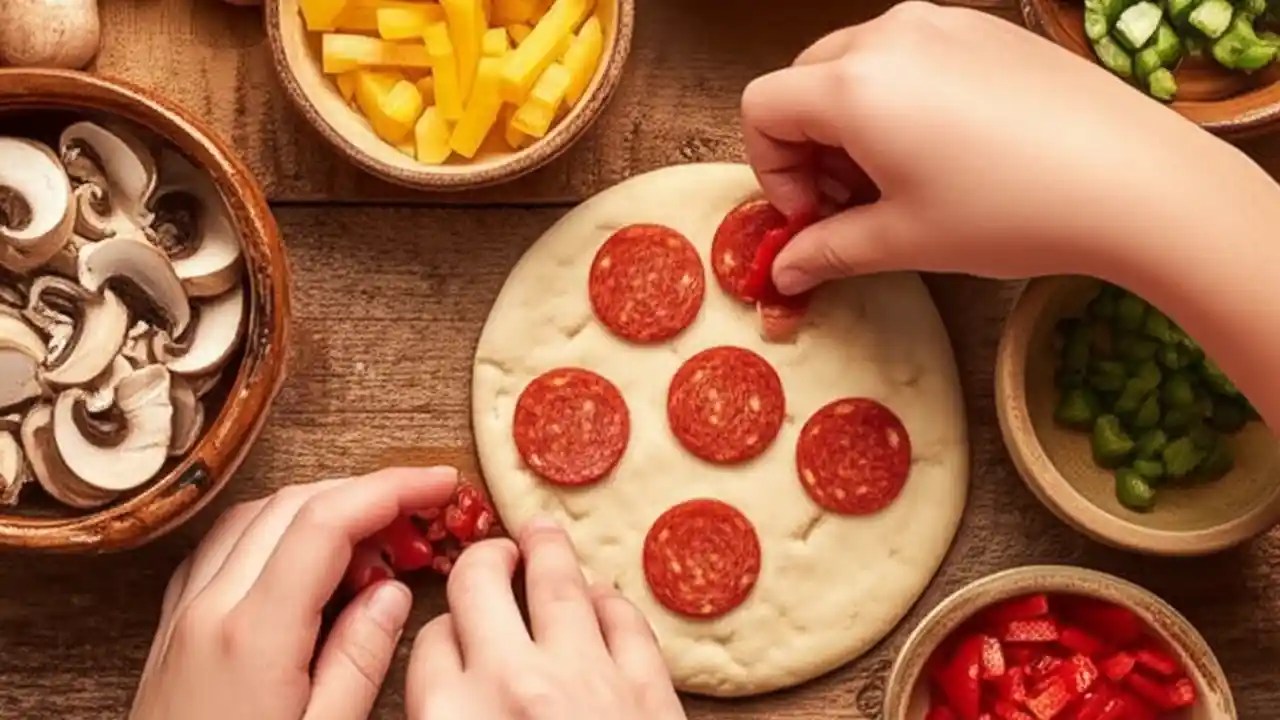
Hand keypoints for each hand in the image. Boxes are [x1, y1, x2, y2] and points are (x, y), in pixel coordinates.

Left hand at [131, 467, 457, 719]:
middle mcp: (209, 609)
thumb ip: (361, 657)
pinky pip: (224, 548)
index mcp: (252, 635)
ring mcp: (183, 615)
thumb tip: (390, 591)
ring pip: (255, 518)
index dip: (390, 490)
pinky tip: (307, 565)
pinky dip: (275, 532)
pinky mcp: (173, 629)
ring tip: (374, 546)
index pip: (327, 522)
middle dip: (364, 494)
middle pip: (293, 505)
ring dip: (320, 509)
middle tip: (420, 517)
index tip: (438, 485)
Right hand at [406, 519, 685, 719]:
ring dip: (549, 552)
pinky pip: (626, 627)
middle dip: (485, 560)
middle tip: (494, 554)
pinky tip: (604, 597)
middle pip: (482, 586)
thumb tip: (449, 690)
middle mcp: (513, 684)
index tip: (454, 632)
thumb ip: (447, 713)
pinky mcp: (649, 697)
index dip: (443, 631)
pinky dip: (611, 604)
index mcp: (449, 716)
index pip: (432, 645)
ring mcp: (586, 683)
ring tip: (544, 532)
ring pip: (559, 587)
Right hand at [741, 2, 1266, 292]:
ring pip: (857, 64)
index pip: (762, 107)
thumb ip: (827, 250)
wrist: (1133, 180)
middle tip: (849, 203)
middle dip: (808, 146)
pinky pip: (911, 55)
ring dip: (852, 123)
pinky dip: (900, 99)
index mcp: (853, 86)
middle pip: (805, 81)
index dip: (772, 170)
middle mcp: (888, 36)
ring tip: (899, 179)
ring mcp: (941, 22)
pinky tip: (946, 151)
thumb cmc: (1010, 212)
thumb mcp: (904, 240)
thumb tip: (784, 271)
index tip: (813, 215)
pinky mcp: (984, 27)